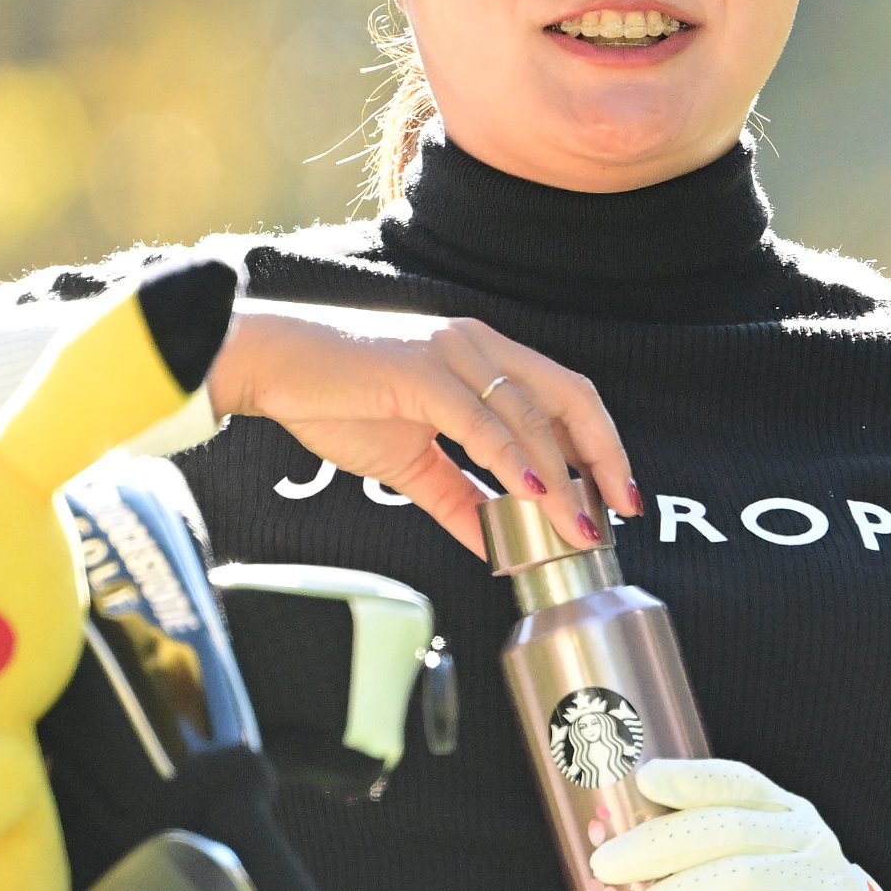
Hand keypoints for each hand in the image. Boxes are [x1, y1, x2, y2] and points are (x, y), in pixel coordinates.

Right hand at [209, 300, 638, 557]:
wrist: (270, 368)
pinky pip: (479, 420)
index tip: (620, 494)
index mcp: (485, 359)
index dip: (602, 445)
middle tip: (620, 510)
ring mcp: (452, 355)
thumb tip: (495, 543)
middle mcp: (479, 347)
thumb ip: (458, 500)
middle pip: (569, 398)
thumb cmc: (335, 398)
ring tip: (576, 525)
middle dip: (604, 457)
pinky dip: (511, 458)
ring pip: (529, 416)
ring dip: (560, 478)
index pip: (567, 397)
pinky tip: (531, 492)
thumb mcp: (412, 462)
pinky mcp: (420, 371)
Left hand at [593, 760, 890, 890]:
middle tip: (606, 866)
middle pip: (728, 828)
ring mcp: (821, 882)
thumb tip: (616, 864)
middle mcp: (808, 838)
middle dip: (660, 844)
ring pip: (741, 874)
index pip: (738, 783)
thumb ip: (708, 862)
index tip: (644, 780)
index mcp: (787, 815)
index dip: (692, 777)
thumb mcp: (755, 880)